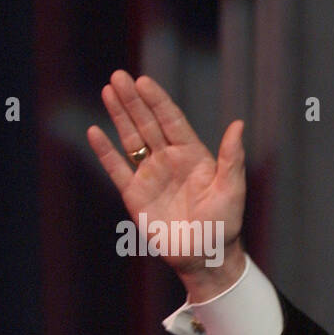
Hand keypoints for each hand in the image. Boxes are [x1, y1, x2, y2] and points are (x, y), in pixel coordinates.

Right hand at [87, 70, 246, 301]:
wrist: (205, 257)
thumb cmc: (224, 225)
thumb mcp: (231, 189)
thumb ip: (232, 157)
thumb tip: (238, 124)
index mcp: (193, 156)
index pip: (172, 121)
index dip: (158, 101)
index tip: (144, 81)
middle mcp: (170, 160)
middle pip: (148, 123)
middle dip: (134, 100)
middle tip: (118, 76)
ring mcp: (150, 175)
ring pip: (131, 139)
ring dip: (119, 116)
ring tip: (109, 91)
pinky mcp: (134, 194)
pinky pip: (117, 168)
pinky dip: (105, 151)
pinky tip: (94, 131)